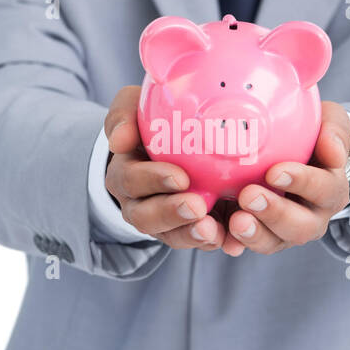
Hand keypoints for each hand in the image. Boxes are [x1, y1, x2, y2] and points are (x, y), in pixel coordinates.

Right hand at [103, 86, 228, 251]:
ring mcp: (163, 222)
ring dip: (191, 234)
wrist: (168, 145)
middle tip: (197, 207)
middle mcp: (138, 204)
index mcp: (124, 175)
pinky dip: (214, 242)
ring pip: (172, 236)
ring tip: (213, 230)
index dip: (153, 181)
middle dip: (171, 214)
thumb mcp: (133, 108)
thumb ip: (123, 116)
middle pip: (147, 218)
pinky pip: (197, 242)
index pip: (132, 181)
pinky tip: (231, 241)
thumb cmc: (151, 123)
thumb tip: (118, 141)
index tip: (180, 177)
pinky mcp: (187, 230)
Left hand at [223, 101, 349, 254]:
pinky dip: (236, 245)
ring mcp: (286, 231)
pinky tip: (224, 240)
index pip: (324, 189)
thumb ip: (335, 131)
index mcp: (331, 189)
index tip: (275, 172)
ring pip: (275, 241)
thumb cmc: (312, 137)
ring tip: (236, 221)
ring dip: (255, 233)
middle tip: (249, 196)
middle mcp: (313, 216)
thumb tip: (334, 152)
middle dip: (275, 213)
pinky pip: (250, 245)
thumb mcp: (329, 122)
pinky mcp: (263, 237)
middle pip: (301, 226)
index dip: (302, 182)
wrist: (294, 154)